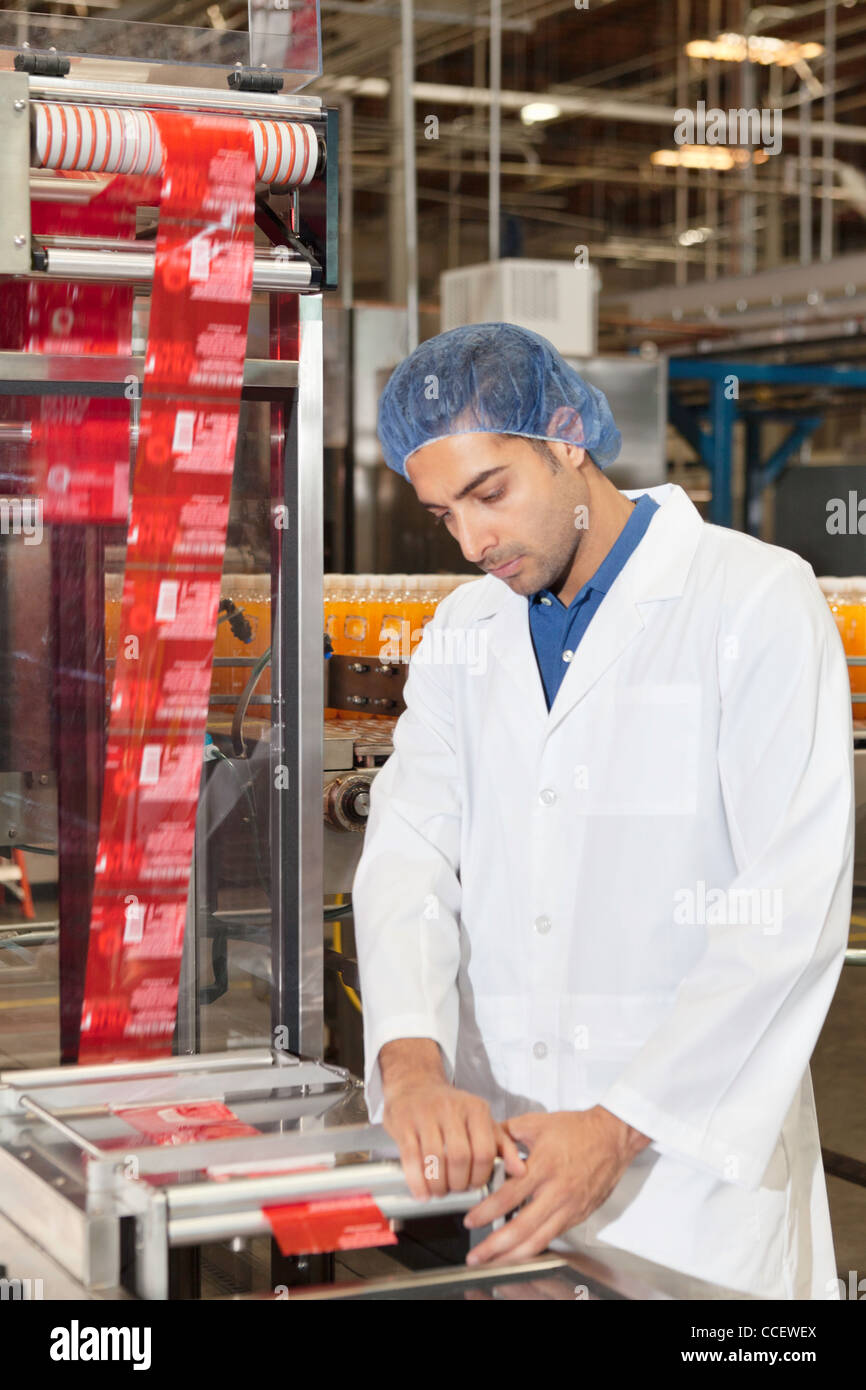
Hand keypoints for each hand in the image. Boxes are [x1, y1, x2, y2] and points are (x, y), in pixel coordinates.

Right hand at [380, 1039, 525, 1199]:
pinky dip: (417, 1181)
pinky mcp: (404, 1123)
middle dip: (458, 1183)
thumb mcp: (482, 1121)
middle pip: (460, 1158)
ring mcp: (426, 1114)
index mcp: (475, 1109)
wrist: (415, 1084)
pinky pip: (411, 1158)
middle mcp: (451, 1108)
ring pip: (435, 1159)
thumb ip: (503, 1145)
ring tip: (439, 1190)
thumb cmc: (450, 1108)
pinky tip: (422, 1192)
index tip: (474, 1185)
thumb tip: (520, 1170)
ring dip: (438, 1185)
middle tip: (455, 1189)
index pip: (484, 1152)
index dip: (480, 1176)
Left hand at [463, 1105, 649, 1265]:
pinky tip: (519, 1253)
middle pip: (521, 1227)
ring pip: (538, 1240)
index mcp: (543, 1166)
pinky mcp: (578, 1215)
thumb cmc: (577, 1129)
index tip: (470, 1220)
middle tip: (476, 1255)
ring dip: (513, 1256)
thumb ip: (506, 1132)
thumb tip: (484, 1141)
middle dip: (495, 1245)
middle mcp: (557, 1191)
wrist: (612, 1137)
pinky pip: (553, 1237)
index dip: (486, 1212)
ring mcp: (569, 1207)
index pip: (509, 1196)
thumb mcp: (536, 1122)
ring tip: (493, 1263)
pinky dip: (534, 1249)